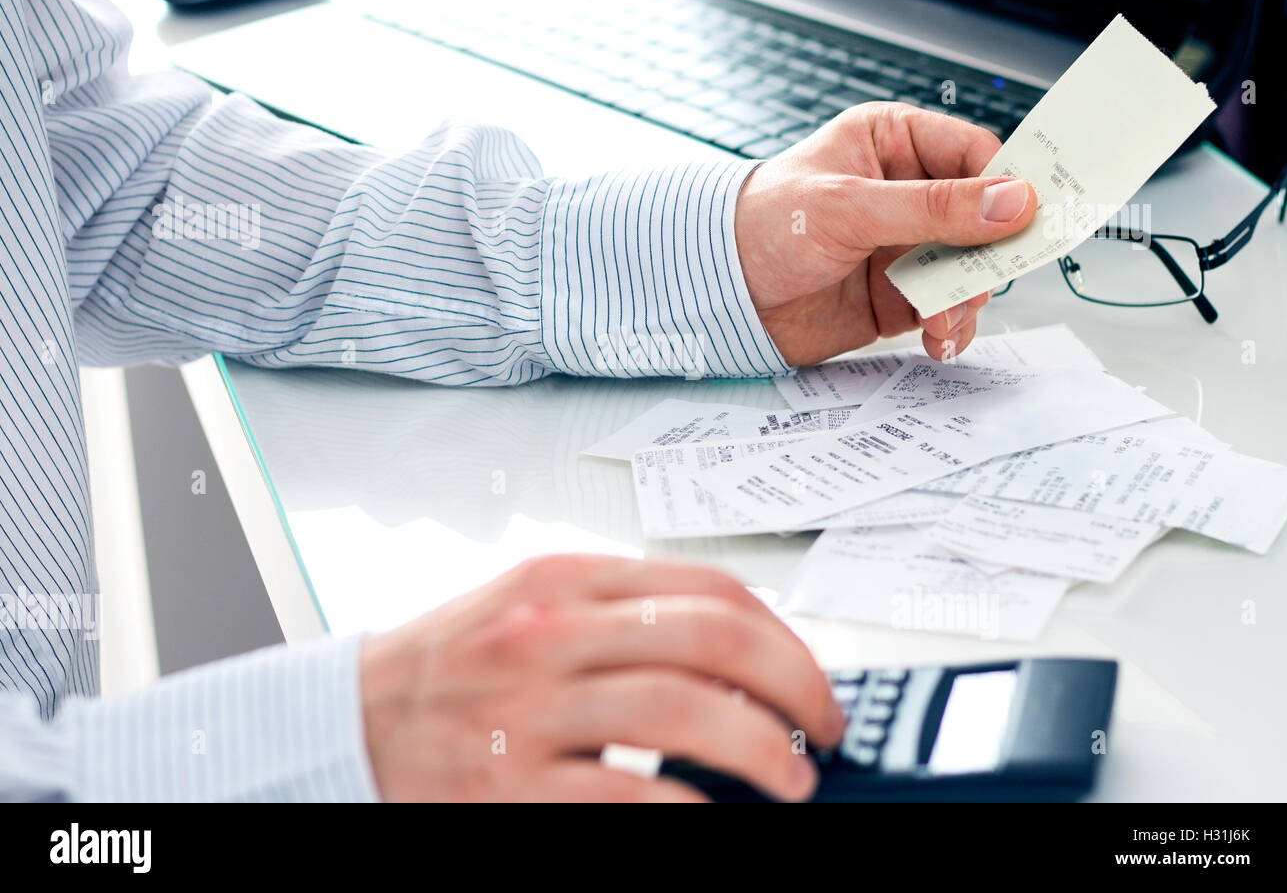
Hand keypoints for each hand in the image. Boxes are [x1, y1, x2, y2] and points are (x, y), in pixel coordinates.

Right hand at [361, 554, 843, 801]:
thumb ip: (624, 617)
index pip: (706, 586)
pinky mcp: (510, 785)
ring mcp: (529, 707)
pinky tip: (718, 815)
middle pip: (710, 637)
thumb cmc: (450, 666)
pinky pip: (628, 795)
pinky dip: (692, 808)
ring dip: (761, 747)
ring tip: (792, 777)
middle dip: (793, 683)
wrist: (349, 721)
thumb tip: (735, 655)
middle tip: (826, 723)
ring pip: (682, 709)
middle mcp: (551, 632)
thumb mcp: (534, 610)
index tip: (811, 672)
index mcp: (565, 580)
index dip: (782, 633)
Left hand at [734, 102, 1036, 364]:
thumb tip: (1012, 203)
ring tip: (945, 317)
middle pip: (984, 217)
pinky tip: (939, 339)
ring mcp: (904, 246)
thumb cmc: (760, 226)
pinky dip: (951, 326)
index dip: (1007, 185)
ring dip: (969, 296)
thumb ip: (932, 208)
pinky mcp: (897, 295)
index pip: (975, 154)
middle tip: (986, 278)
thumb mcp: (849, 208)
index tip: (1030, 217)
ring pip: (970, 268)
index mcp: (893, 143)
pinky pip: (946, 307)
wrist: (716, 294)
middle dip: (990, 252)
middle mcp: (906, 192)